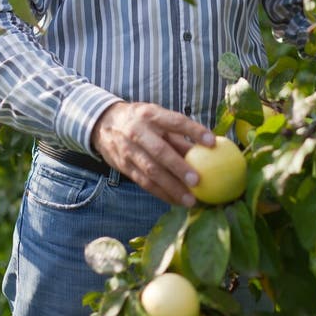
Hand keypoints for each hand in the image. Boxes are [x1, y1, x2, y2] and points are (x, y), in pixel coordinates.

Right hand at [91, 101, 214, 205]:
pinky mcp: (124, 166)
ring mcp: (129, 150)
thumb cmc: (140, 121)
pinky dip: (161, 193)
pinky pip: (144, 182)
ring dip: (172, 187)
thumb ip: (178, 135)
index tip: (213, 142)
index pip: (176, 122)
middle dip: (179, 167)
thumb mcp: (157, 119)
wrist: (103, 123)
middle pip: (160, 151)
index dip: (194, 131)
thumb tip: (208, 148)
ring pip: (151, 171)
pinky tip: (176, 201)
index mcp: (151, 115)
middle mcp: (138, 131)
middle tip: (198, 181)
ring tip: (190, 200)